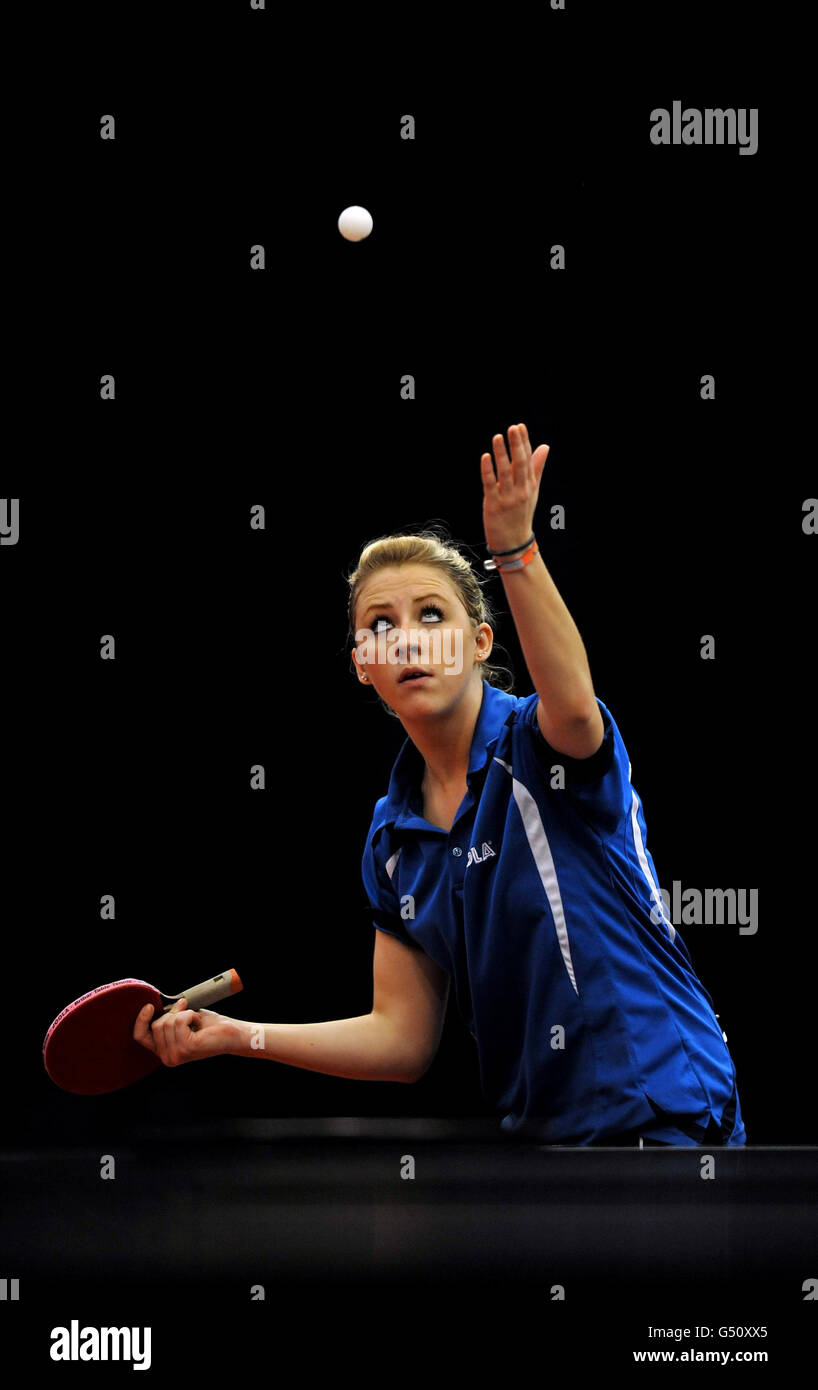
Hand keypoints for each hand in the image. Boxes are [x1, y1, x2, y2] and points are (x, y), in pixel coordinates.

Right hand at [132, 998, 240, 1067]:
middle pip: (156, 1025)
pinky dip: (191, 1015)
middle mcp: (167, 1058)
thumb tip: (156, 1003)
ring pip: (168, 1021)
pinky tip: (200, 1023)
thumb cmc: (209, 1026)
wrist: (231, 1034)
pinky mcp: (187, 1048)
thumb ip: (167, 1017)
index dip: (141, 1020)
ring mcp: (176, 1055)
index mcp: (164, 1052)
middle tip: (190, 1014)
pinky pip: (180, 1021)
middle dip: (173, 1013)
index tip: (149, 1006)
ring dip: (185, 1014)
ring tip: (197, 1022)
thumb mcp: (182, 1019)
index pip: (140, 1037)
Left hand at [481, 422, 548, 554]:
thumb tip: (544, 447)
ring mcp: (507, 498)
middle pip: (520, 464)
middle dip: (517, 445)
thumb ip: (537, 467)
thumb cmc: (521, 514)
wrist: (514, 542)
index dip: (524, 443)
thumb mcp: (532, 490)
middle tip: (513, 428)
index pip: (528, 460)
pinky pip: (490, 484)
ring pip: (505, 472)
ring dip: (502, 454)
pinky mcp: (493, 504)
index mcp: (530, 485)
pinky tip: (486, 457)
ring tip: (498, 437)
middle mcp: (521, 490)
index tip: (520, 427)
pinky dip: (488, 470)